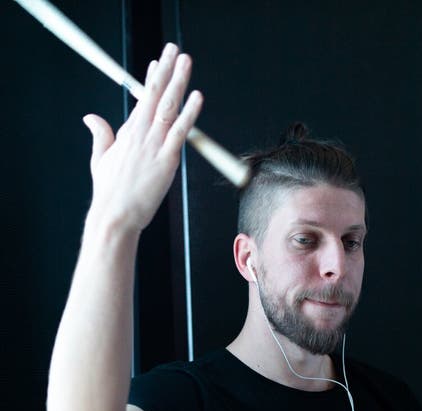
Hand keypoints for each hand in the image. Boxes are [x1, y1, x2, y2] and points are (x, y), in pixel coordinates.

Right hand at [82, 43, 202, 233]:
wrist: (115, 215)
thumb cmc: (109, 192)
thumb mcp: (100, 159)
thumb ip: (100, 135)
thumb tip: (91, 117)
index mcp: (127, 133)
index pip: (143, 99)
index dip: (152, 78)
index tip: (159, 61)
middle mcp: (140, 134)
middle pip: (155, 95)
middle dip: (166, 70)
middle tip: (174, 49)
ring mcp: (154, 146)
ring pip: (169, 107)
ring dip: (178, 82)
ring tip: (186, 61)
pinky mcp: (166, 160)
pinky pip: (180, 132)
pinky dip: (189, 113)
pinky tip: (196, 97)